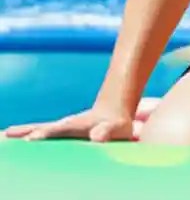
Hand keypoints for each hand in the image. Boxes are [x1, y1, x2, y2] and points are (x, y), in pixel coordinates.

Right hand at [4, 102, 139, 141]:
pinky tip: (7, 137)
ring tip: (3, 136)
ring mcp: (58, 129)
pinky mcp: (56, 134)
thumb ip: (107, 131)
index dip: (47, 133)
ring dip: (19, 133)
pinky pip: (35, 134)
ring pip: (35, 129)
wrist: (111, 114)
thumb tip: (97, 137)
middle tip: (7, 135)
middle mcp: (63, 126)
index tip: (33, 138)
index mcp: (76, 125)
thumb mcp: (116, 128)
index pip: (59, 130)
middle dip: (26, 132)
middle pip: (42, 128)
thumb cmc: (115, 125)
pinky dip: (21, 135)